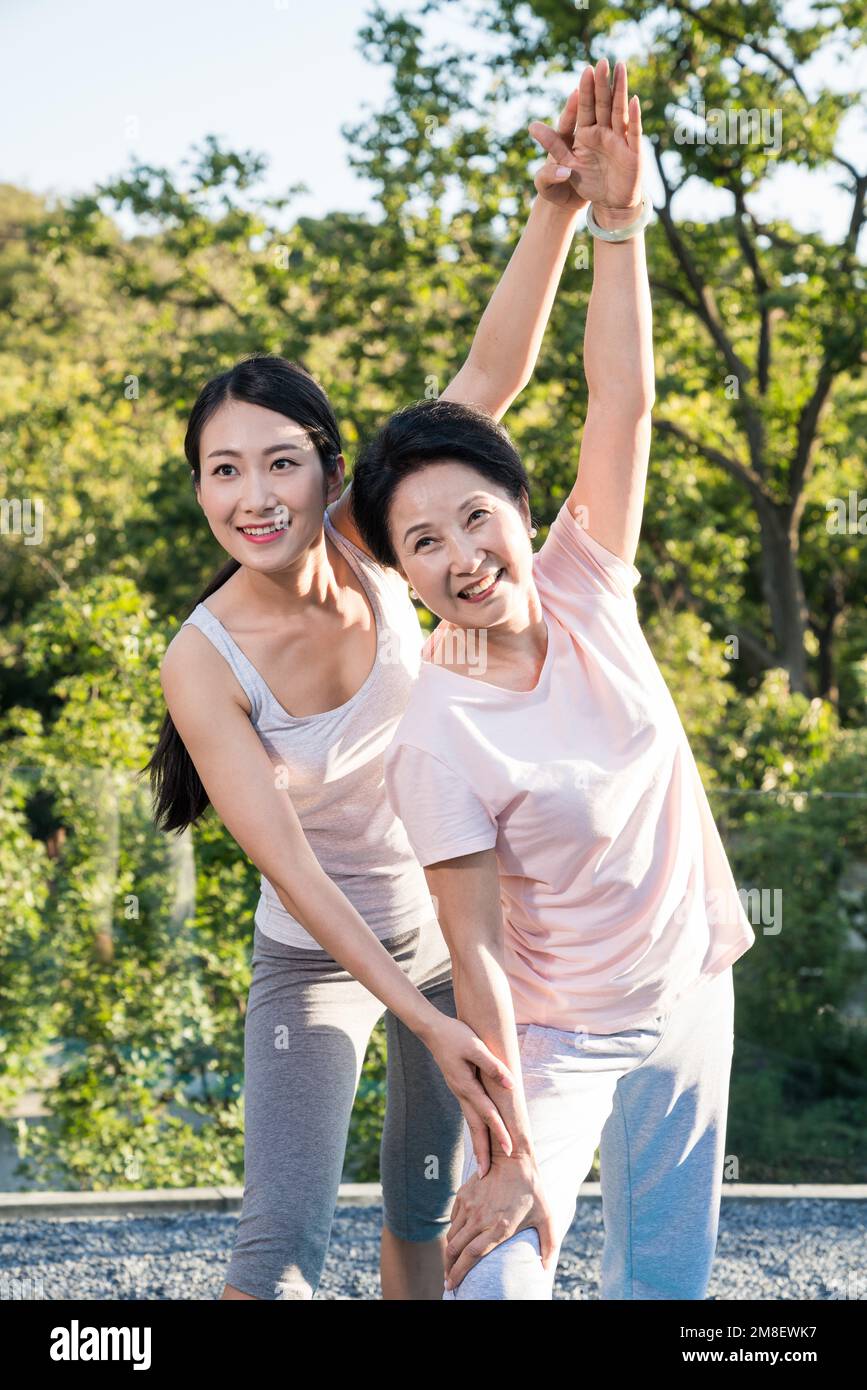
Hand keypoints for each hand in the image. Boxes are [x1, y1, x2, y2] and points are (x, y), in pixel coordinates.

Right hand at [425, 1014, 516, 1176]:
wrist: (433, 1029)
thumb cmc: (455, 1035)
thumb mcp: (476, 1047)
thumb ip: (493, 1066)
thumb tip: (511, 1085)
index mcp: (466, 1086)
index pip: (487, 1114)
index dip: (499, 1132)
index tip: (509, 1150)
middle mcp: (461, 1093)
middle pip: (475, 1127)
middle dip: (482, 1151)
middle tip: (487, 1174)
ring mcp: (459, 1092)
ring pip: (471, 1122)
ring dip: (478, 1143)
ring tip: (483, 1163)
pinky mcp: (460, 1088)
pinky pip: (470, 1113)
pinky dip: (476, 1127)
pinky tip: (480, 1134)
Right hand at [443, 1152, 557, 1290]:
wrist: (513, 1158)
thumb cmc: (532, 1190)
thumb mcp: (546, 1217)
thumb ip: (549, 1245)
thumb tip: (545, 1269)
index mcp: (499, 1227)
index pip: (471, 1256)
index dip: (460, 1274)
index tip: (454, 1285)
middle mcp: (480, 1218)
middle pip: (455, 1250)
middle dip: (449, 1269)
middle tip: (449, 1281)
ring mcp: (470, 1206)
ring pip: (451, 1236)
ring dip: (449, 1253)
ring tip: (451, 1264)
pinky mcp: (464, 1195)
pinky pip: (453, 1220)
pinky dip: (453, 1233)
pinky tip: (458, 1240)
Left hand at [530, 58, 642, 217]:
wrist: (605, 203)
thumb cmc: (583, 184)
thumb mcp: (561, 168)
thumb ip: (551, 146)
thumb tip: (531, 126)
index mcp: (584, 133)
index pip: (583, 109)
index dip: (585, 92)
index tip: (585, 71)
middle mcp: (602, 132)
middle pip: (601, 104)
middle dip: (601, 84)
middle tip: (601, 61)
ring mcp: (617, 140)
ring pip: (618, 111)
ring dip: (620, 90)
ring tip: (620, 67)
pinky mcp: (631, 152)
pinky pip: (632, 132)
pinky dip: (633, 117)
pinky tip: (633, 101)